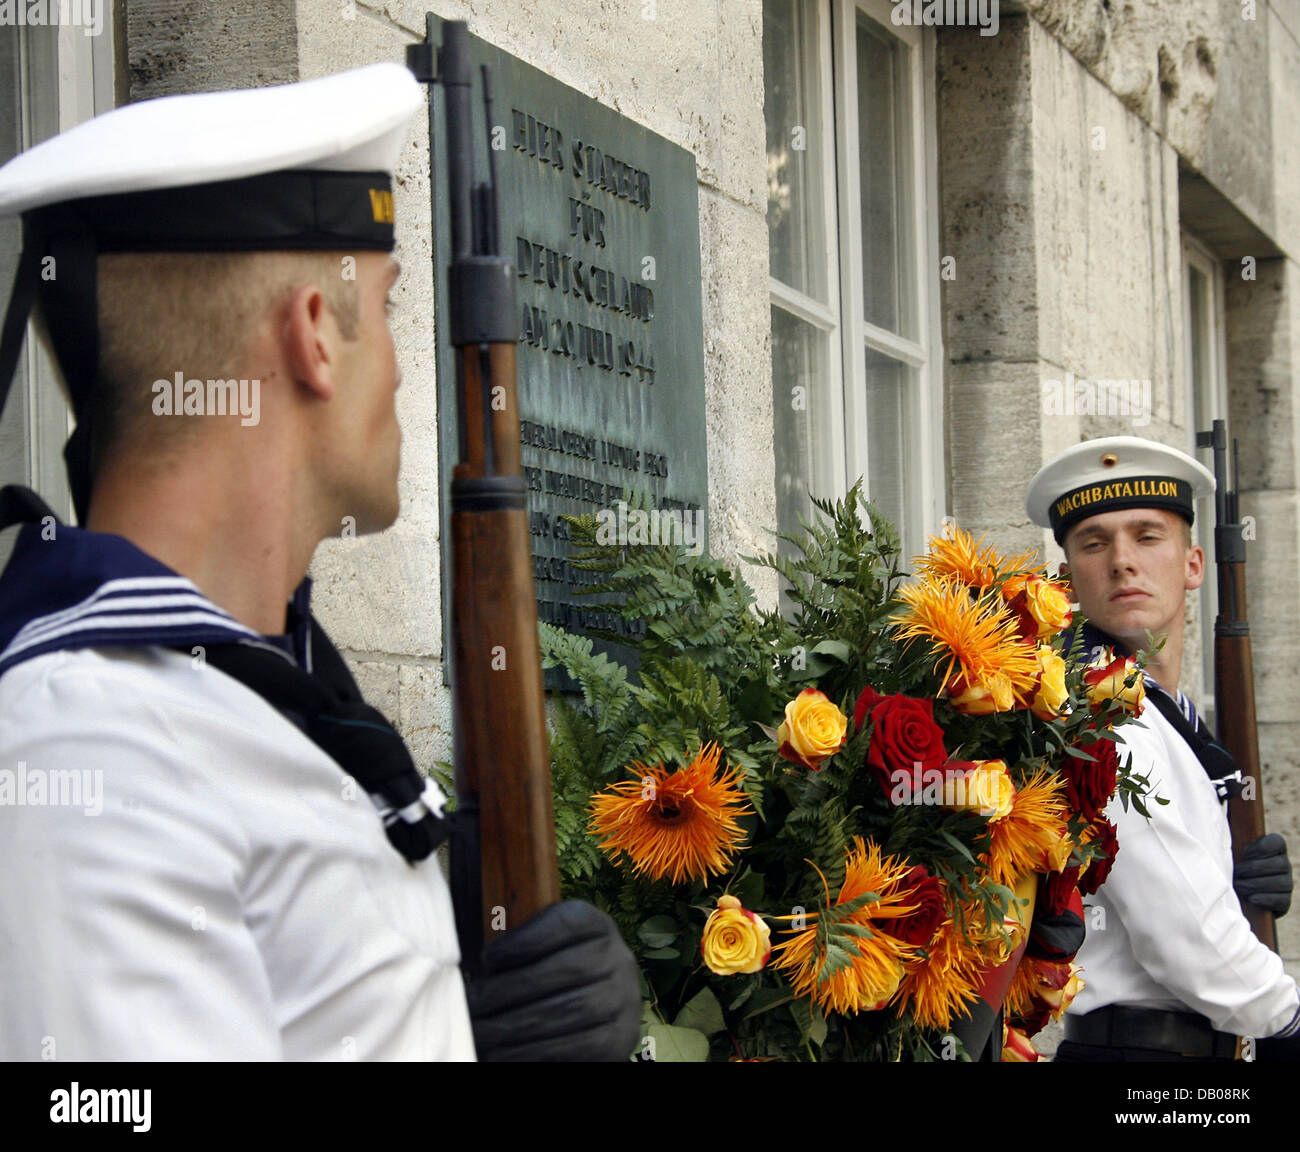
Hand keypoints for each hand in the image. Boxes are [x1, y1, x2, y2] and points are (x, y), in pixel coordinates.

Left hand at [466, 899, 640, 1060]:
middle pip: (567, 970)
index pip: (568, 923)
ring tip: (481, 1033)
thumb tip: (481, 961)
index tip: (488, 957)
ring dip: (518, 1026)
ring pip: (572, 1011)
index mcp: (597, 926)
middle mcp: (619, 959)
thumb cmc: (549, 975)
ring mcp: (625, 1000)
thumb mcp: (540, 949)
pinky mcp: (621, 1040)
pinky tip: (504, 1054)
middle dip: (511, 990)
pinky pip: (580, 1048)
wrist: (590, 1010)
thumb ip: (518, 945)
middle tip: (472, 1005)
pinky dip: (536, 1053)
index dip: (527, 939)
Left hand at [1234, 833, 1291, 916]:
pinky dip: (1265, 899)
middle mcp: (1284, 865)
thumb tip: (1215, 830)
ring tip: (1238, 886)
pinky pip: (1281, 900)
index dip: (1262, 847)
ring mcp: (1286, 884)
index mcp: (1274, 849)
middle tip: (1236, 872)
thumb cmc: (1231, 867)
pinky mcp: (1284, 901)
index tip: (1244, 853)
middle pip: (1280, 864)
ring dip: (1257, 884)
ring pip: (1281, 883)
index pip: (1277, 842)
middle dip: (1254, 868)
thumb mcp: (1232, 853)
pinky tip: (1251, 898)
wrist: (1236, 893)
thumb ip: (1230, 843)